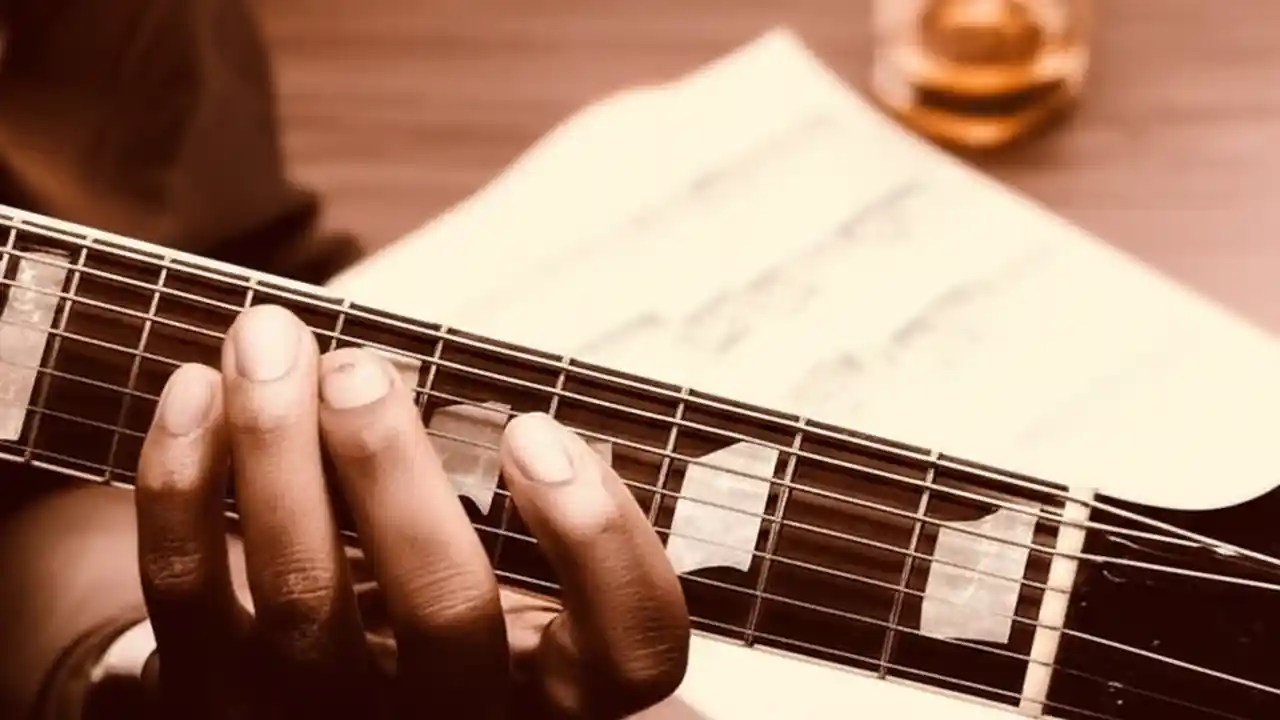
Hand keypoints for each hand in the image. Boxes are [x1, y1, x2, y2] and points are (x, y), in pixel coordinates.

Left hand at [135, 305, 689, 718]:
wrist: (312, 693)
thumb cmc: (430, 591)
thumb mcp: (505, 567)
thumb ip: (510, 496)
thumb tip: (434, 368)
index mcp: (554, 683)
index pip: (633, 649)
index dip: (601, 539)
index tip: (536, 430)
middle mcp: (456, 715)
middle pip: (446, 611)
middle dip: (395, 471)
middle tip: (357, 367)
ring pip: (306, 596)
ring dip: (277, 447)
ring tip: (266, 343)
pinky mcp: (218, 703)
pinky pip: (188, 594)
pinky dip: (184, 480)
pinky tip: (196, 393)